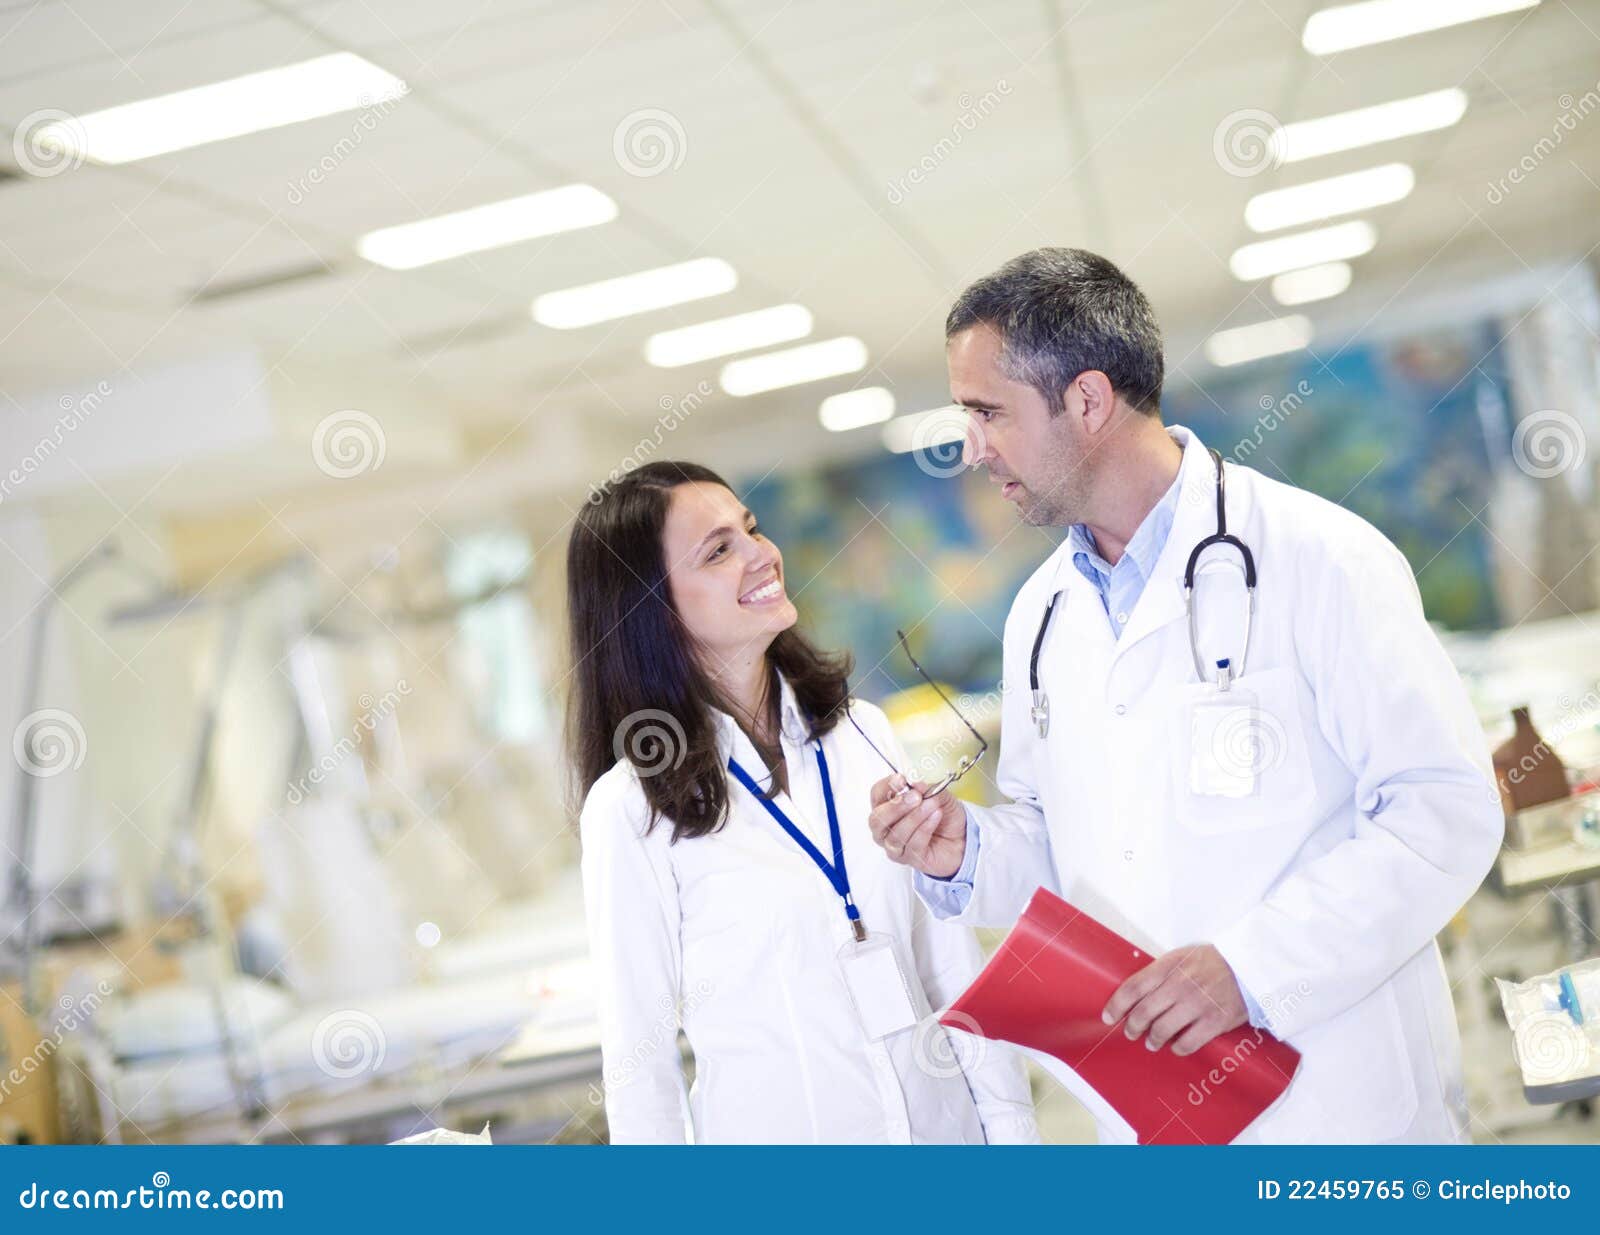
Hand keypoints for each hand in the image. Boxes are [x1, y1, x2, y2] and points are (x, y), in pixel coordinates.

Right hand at [867, 773, 966, 877]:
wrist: (961, 838)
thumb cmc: (944, 816)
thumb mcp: (939, 795)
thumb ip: (928, 788)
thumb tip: (916, 783)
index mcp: (887, 807)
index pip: (877, 795)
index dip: (886, 787)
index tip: (901, 780)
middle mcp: (886, 828)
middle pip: (877, 819)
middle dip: (896, 806)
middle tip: (916, 797)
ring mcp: (895, 846)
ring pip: (896, 834)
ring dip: (915, 817)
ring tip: (932, 805)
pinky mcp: (909, 859)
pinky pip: (913, 844)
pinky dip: (925, 828)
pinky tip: (936, 817)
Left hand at [1100, 944, 1247, 1055]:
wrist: (1249, 967)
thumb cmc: (1212, 962)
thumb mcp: (1182, 957)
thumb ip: (1160, 972)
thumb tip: (1136, 993)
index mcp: (1169, 967)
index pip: (1133, 987)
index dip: (1116, 1005)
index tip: (1108, 1016)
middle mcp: (1180, 986)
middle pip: (1144, 1012)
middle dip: (1132, 1027)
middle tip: (1130, 1032)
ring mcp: (1197, 1005)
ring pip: (1162, 1030)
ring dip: (1152, 1040)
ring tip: (1152, 1042)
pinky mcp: (1214, 1022)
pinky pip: (1187, 1043)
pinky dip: (1177, 1048)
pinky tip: (1176, 1046)